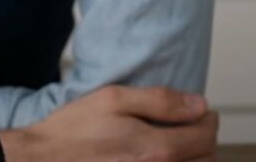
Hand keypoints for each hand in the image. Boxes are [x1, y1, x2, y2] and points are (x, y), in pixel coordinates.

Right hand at [0, 85, 219, 161]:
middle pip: (208, 159)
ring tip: (180, 143)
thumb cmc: (75, 129)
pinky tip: (162, 157)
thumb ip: (159, 100)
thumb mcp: (113, 99)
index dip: (208, 117)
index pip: (206, 134)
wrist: (47, 160)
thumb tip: (199, 104)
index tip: (201, 109)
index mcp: (157, 148)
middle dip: (205, 139)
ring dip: (196, 158)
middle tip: (191, 124)